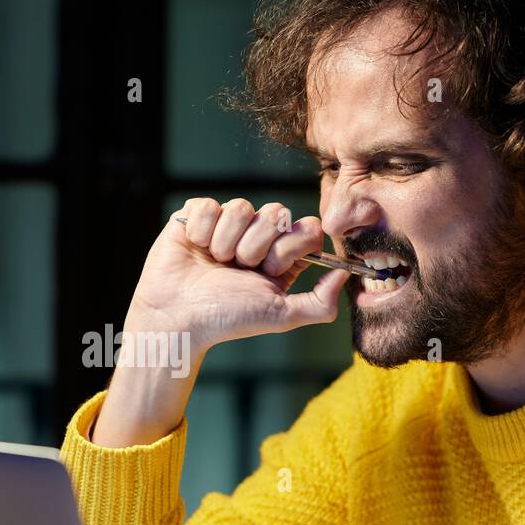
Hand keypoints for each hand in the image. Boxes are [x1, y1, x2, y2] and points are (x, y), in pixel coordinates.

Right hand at [127, 197, 350, 355]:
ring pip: (240, 207)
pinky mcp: (196, 215)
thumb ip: (320, 303)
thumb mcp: (281, 316)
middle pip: (276, 213)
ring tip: (214, 264)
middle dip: (256, 246)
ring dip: (226, 243)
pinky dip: (201, 231)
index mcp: (282, 256)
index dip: (291, 247)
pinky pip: (209, 205)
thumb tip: (346, 275)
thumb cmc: (226, 319)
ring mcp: (227, 224)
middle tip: (238, 269)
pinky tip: (195, 250)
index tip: (271, 270)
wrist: (178, 319)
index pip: (307, 227)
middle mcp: (257, 236)